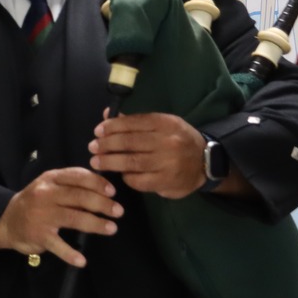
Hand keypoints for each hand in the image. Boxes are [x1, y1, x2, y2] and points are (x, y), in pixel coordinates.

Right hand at [0, 166, 120, 268]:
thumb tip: (103, 186)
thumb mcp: (49, 185)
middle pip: (79, 197)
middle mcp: (46, 194)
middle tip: (118, 212)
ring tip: (111, 229)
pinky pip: (58, 245)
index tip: (113, 192)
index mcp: (51, 179)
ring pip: (74, 218)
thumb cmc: (35, 202)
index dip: (98, 183)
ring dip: (95, 224)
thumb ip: (71, 184)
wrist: (6, 222)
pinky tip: (82, 261)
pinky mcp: (39, 235)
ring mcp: (42, 215)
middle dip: (102, 204)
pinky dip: (70, 254)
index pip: (78, 176)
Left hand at [89, 112, 209, 198]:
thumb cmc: (178, 140)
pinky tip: (120, 174)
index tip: (98, 131)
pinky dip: (126, 177)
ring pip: (132, 162)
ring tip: (96, 162)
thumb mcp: (162, 124)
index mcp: (165, 123)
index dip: (112, 127)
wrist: (205, 162)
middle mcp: (167, 141)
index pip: (134, 122)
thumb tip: (106, 116)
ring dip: (110, 162)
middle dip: (107, 145)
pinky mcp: (166, 181)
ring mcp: (167, 162)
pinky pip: (139, 180)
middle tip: (92, 147)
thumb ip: (136, 121)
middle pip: (129, 142)